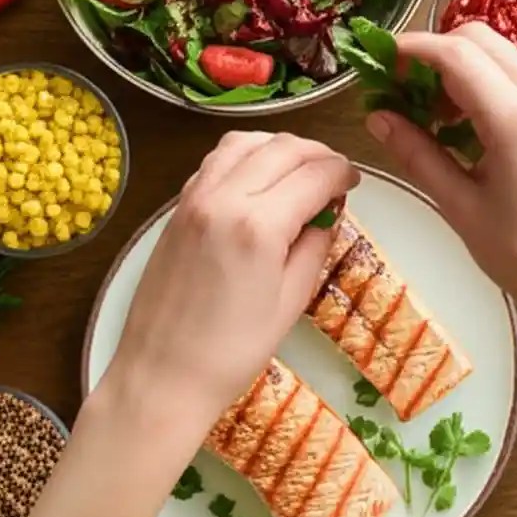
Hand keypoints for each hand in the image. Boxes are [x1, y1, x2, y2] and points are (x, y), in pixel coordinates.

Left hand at [103, 131, 359, 423]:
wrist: (162, 374)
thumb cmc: (233, 351)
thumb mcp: (291, 301)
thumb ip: (314, 246)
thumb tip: (327, 212)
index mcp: (258, 225)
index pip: (313, 175)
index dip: (342, 173)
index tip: (354, 181)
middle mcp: (223, 198)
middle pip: (281, 148)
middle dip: (316, 153)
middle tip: (334, 172)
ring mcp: (193, 199)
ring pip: (243, 142)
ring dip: (278, 146)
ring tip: (298, 168)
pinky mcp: (176, 209)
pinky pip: (215, 162)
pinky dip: (244, 157)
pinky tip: (258, 178)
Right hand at [365, 23, 516, 327]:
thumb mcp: (464, 209)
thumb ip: (419, 155)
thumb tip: (379, 118)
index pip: (456, 53)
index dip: (411, 48)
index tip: (379, 61)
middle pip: (483, 40)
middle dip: (437, 54)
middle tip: (405, 93)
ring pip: (507, 58)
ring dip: (466, 72)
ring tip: (438, 121)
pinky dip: (494, 90)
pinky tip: (477, 134)